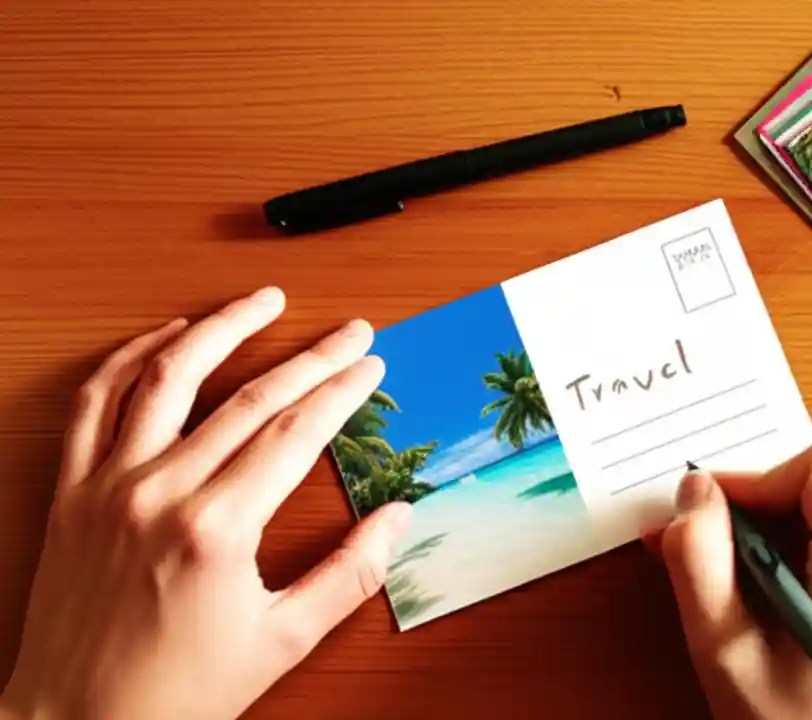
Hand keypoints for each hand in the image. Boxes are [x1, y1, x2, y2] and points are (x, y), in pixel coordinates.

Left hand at [0, 288, 410, 719]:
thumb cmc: (175, 695)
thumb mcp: (282, 642)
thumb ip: (349, 575)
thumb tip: (399, 520)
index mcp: (218, 528)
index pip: (298, 433)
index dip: (342, 391)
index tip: (371, 366)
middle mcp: (161, 492)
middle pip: (251, 397)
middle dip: (310, 356)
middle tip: (350, 331)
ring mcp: (109, 485)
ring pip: (168, 377)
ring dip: (221, 328)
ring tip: (261, 301)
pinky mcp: (71, 493)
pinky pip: (94, 403)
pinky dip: (131, 360)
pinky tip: (167, 339)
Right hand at [660, 439, 811, 718]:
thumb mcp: (722, 647)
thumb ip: (699, 560)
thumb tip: (695, 489)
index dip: (757, 477)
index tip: (709, 511)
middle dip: (750, 505)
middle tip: (694, 541)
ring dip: (759, 527)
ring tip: (713, 571)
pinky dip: (780, 545)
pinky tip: (744, 585)